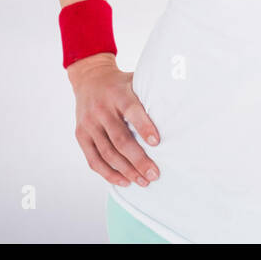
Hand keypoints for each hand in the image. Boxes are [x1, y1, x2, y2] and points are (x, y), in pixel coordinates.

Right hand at [68, 53, 161, 187]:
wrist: (89, 78)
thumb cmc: (120, 83)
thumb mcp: (135, 80)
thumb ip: (151, 93)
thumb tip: (180, 106)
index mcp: (119, 94)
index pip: (132, 111)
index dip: (144, 127)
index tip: (157, 143)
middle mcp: (102, 110)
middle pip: (120, 139)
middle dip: (138, 159)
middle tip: (154, 174)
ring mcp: (89, 124)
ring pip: (107, 153)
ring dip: (126, 170)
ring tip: (143, 181)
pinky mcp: (80, 135)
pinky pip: (93, 159)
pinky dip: (108, 173)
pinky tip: (123, 181)